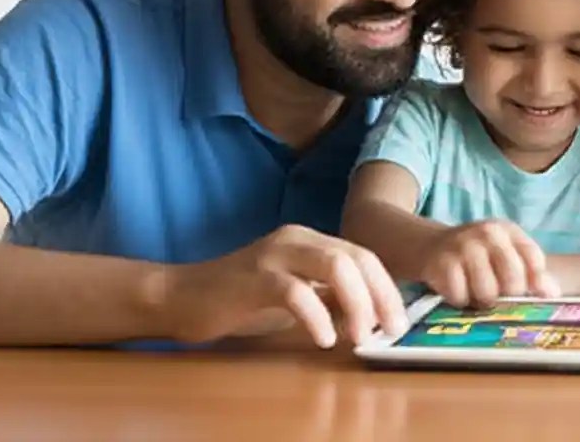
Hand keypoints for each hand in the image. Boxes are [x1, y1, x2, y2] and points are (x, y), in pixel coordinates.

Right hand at [156, 225, 407, 348]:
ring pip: (334, 266)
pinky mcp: (253, 277)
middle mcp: (297, 238)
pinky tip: (323, 340)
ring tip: (361, 336)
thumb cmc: (240, 300)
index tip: (398, 322)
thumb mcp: (296, 297)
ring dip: (357, 303)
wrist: (181, 296)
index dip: (387, 288)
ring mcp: (274, 254)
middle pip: (356, 257)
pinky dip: (316, 317)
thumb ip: (329, 300)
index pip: (363, 256)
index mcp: (310, 241)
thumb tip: (369, 317)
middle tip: (390, 330)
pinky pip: (295, 292)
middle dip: (381, 295)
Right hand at [421, 220, 559, 307]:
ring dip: (481, 302)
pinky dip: (459, 300)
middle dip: (507, 297)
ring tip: (475, 294)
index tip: (534, 296)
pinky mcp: (442, 263)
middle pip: (513, 280)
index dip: (536, 282)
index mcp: (508, 230)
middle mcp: (488, 233)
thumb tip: (552, 294)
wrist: (430, 246)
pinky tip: (457, 291)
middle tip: (498, 297)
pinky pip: (460, 296)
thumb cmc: (476, 257)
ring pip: (487, 293)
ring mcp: (464, 246)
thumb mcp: (505, 256)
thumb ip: (531, 273)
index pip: (533, 258)